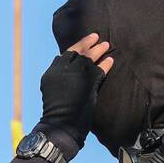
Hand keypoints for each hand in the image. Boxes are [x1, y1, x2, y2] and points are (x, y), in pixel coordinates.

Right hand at [35, 33, 112, 153]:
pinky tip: (111, 60)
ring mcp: (76, 74)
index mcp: (52, 73)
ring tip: (107, 44)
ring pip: (89, 56)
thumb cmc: (57, 114)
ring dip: (99, 49)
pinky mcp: (88, 81)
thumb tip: (68, 71)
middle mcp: (62, 70)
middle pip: (77, 51)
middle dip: (87, 42)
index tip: (83, 43)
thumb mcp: (53, 92)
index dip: (76, 47)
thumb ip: (61, 79)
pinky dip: (106, 63)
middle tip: (96, 36)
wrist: (60, 126)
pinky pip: (100, 68)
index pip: (65, 55)